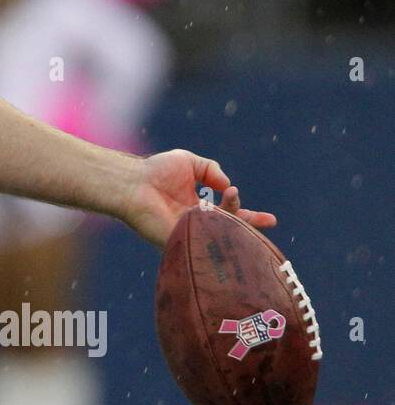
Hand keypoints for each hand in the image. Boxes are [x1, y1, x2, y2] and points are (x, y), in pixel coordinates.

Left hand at [121, 148, 276, 249]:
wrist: (134, 183)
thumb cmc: (155, 171)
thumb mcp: (190, 162)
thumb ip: (211, 170)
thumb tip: (227, 185)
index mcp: (200, 208)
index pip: (230, 216)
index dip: (250, 217)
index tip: (270, 219)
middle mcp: (197, 224)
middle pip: (231, 231)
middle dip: (250, 227)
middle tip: (268, 221)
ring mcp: (190, 234)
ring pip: (222, 234)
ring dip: (233, 215)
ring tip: (229, 194)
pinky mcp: (181, 242)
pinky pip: (206, 240)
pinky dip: (217, 227)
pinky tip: (217, 211)